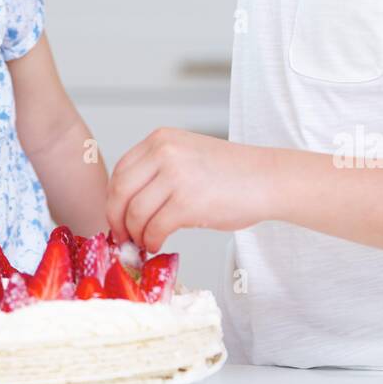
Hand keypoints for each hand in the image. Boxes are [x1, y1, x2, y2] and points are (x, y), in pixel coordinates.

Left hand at [106, 127, 271, 254]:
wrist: (268, 178)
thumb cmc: (231, 172)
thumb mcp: (187, 154)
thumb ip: (157, 169)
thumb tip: (127, 204)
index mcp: (160, 139)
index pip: (120, 170)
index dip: (114, 198)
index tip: (117, 215)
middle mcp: (164, 153)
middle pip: (120, 192)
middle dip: (116, 218)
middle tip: (122, 235)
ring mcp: (175, 177)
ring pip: (135, 213)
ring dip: (135, 234)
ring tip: (143, 242)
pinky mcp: (187, 203)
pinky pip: (154, 228)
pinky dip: (151, 241)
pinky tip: (157, 244)